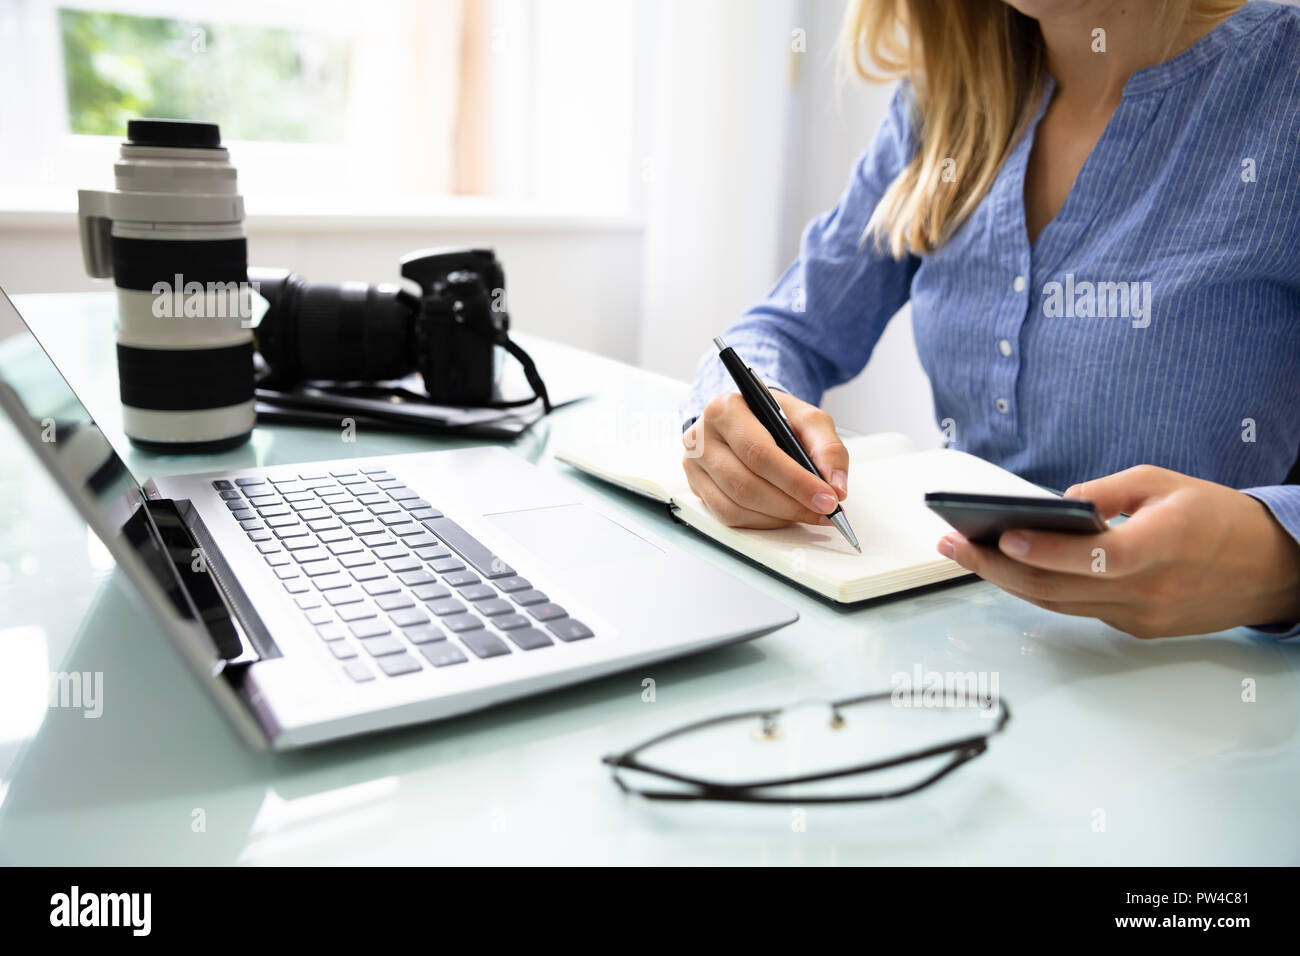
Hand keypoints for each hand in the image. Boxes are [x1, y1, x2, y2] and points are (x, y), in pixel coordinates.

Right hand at [682, 391, 847, 528]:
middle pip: (745, 484)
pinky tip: (783, 515)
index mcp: (725, 409)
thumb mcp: (807, 419)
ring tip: (808, 513)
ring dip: (778, 517)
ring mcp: (694, 465)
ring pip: (735, 506)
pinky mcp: (696, 487)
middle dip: (791, 504)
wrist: (749, 418)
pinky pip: (728, 516)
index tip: (827, 499)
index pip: (759, 453)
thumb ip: (828, 448)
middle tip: (824, 511)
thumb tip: (836, 486)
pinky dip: (761, 522)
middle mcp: (701, 437)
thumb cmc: (774, 418)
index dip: (796, 481)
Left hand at [937, 465, 1299, 637]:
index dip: (1045, 550)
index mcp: (1162, 546)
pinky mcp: (1137, 629)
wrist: (1271, 569)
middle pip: (1058, 588)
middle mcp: (1150, 591)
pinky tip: (1009, 568)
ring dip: (1006, 580)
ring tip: (964, 554)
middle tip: (951, 545)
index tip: (1000, 534)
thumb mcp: (1165, 482)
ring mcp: (1141, 617)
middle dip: (996, 566)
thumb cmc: (1218, 518)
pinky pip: (1079, 610)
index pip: (1094, 557)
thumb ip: (1107, 491)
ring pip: (1059, 604)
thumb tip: (1054, 504)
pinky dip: (1042, 589)